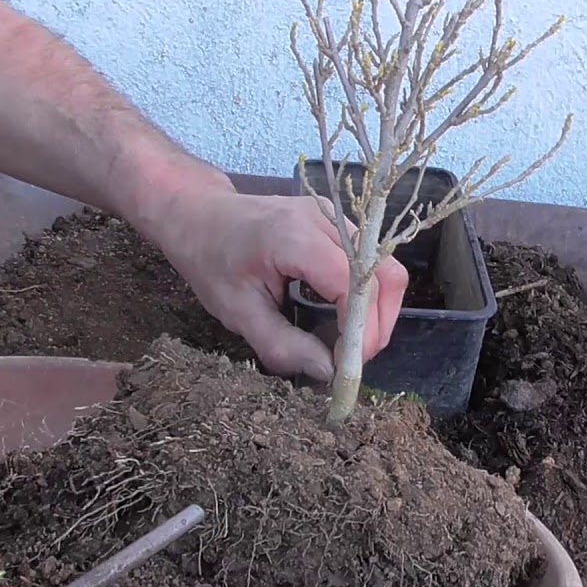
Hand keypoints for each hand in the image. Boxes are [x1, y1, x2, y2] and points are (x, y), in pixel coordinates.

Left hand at [147, 182, 408, 382]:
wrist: (201, 215)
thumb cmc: (212, 261)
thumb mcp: (237, 312)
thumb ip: (282, 344)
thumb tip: (328, 371)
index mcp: (293, 236)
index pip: (351, 283)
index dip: (359, 329)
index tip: (345, 366)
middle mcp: (325, 219)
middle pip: (382, 274)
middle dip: (376, 325)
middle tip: (353, 360)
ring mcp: (336, 217)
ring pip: (385, 267)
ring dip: (378, 311)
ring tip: (352, 343)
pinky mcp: (340, 223)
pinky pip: (372, 262)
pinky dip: (369, 295)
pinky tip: (345, 318)